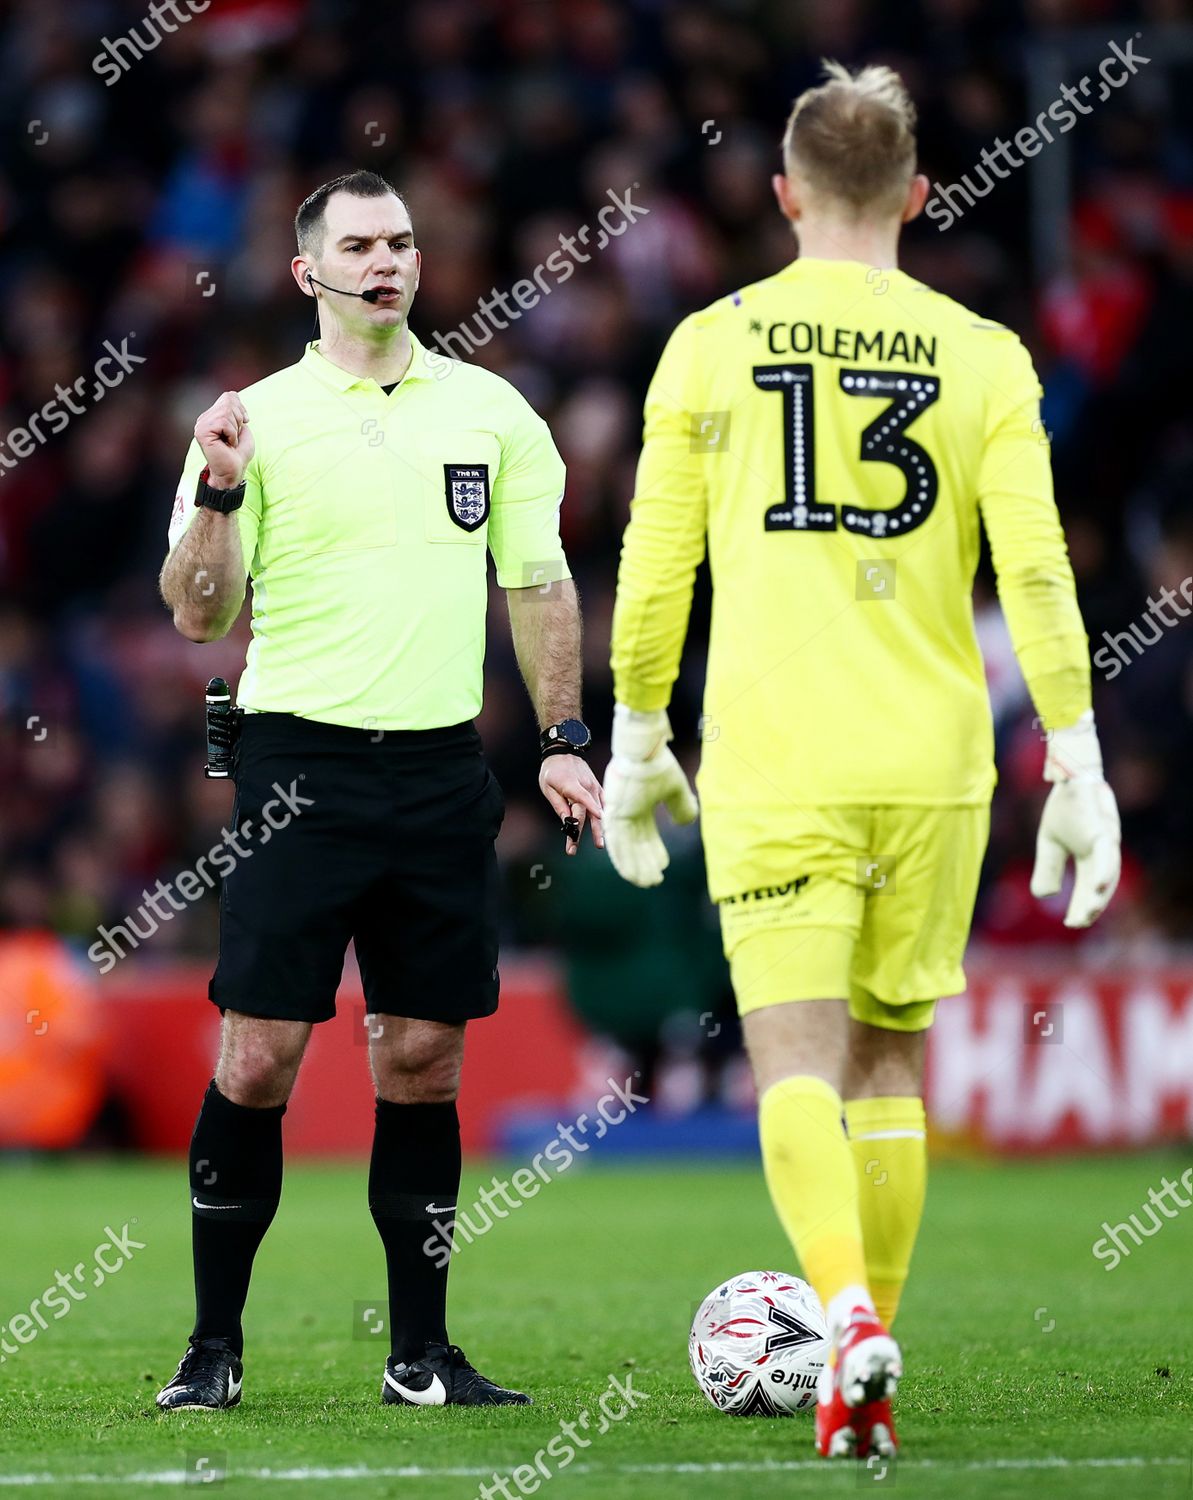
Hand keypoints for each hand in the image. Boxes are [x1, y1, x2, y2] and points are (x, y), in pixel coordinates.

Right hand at [195, 390, 253, 488]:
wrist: (233, 473)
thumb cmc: (238, 454)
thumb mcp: (241, 426)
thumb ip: (236, 409)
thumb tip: (232, 395)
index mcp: (212, 416)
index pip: (229, 396)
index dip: (241, 409)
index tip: (242, 425)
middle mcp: (204, 418)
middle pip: (229, 401)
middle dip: (239, 419)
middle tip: (235, 437)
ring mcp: (201, 425)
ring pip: (226, 411)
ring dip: (235, 429)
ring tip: (230, 441)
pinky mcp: (202, 432)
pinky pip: (223, 422)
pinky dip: (232, 434)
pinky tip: (227, 445)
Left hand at [539, 753, 603, 855]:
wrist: (563, 752)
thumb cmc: (552, 771)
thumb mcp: (548, 787)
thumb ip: (559, 804)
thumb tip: (567, 821)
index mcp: (571, 785)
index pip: (582, 799)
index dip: (590, 809)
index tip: (599, 820)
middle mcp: (586, 786)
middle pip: (589, 811)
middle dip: (591, 830)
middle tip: (596, 846)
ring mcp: (594, 786)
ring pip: (599, 809)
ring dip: (600, 827)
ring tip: (601, 843)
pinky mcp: (597, 787)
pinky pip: (604, 802)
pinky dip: (607, 814)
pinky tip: (609, 827)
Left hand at [604, 706, 697, 887]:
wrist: (643, 750)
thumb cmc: (658, 765)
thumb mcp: (675, 789)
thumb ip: (681, 806)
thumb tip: (685, 823)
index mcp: (642, 806)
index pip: (647, 834)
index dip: (654, 851)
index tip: (663, 865)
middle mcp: (628, 812)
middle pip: (637, 844)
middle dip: (645, 863)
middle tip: (653, 880)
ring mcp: (619, 813)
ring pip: (626, 847)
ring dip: (634, 866)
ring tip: (644, 882)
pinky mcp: (613, 814)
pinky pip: (616, 842)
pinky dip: (622, 858)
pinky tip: (628, 872)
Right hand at [1029, 711, 1120, 927]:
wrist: (1070, 773)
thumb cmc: (1064, 806)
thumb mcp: (1050, 843)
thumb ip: (1049, 869)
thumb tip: (1045, 896)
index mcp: (1091, 856)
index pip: (1089, 887)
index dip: (1082, 905)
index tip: (1071, 924)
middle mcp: (1104, 851)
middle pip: (1100, 885)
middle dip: (1091, 905)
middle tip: (1078, 923)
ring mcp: (1106, 840)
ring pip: (1108, 872)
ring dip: (1099, 895)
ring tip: (1088, 913)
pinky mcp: (1102, 828)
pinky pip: (1105, 854)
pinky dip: (1104, 871)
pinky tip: (1098, 886)